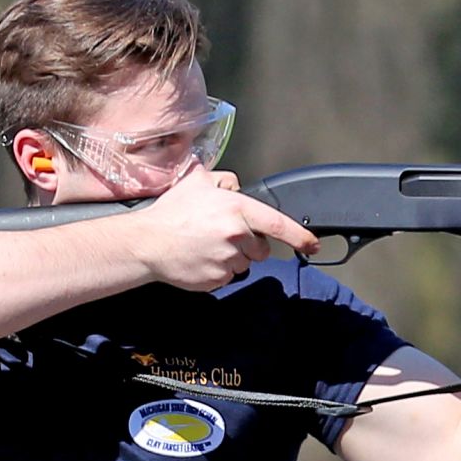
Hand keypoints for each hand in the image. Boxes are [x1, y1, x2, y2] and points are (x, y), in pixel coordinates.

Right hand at [128, 167, 320, 290]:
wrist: (148, 243)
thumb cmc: (171, 213)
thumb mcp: (198, 182)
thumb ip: (224, 181)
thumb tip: (237, 186)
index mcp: (236, 210)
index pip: (277, 223)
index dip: (299, 236)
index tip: (313, 244)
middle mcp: (236, 236)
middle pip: (262, 249)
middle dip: (251, 245)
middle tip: (224, 236)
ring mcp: (228, 260)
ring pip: (246, 264)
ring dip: (234, 258)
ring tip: (207, 246)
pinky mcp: (218, 279)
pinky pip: (229, 277)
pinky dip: (219, 270)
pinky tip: (201, 258)